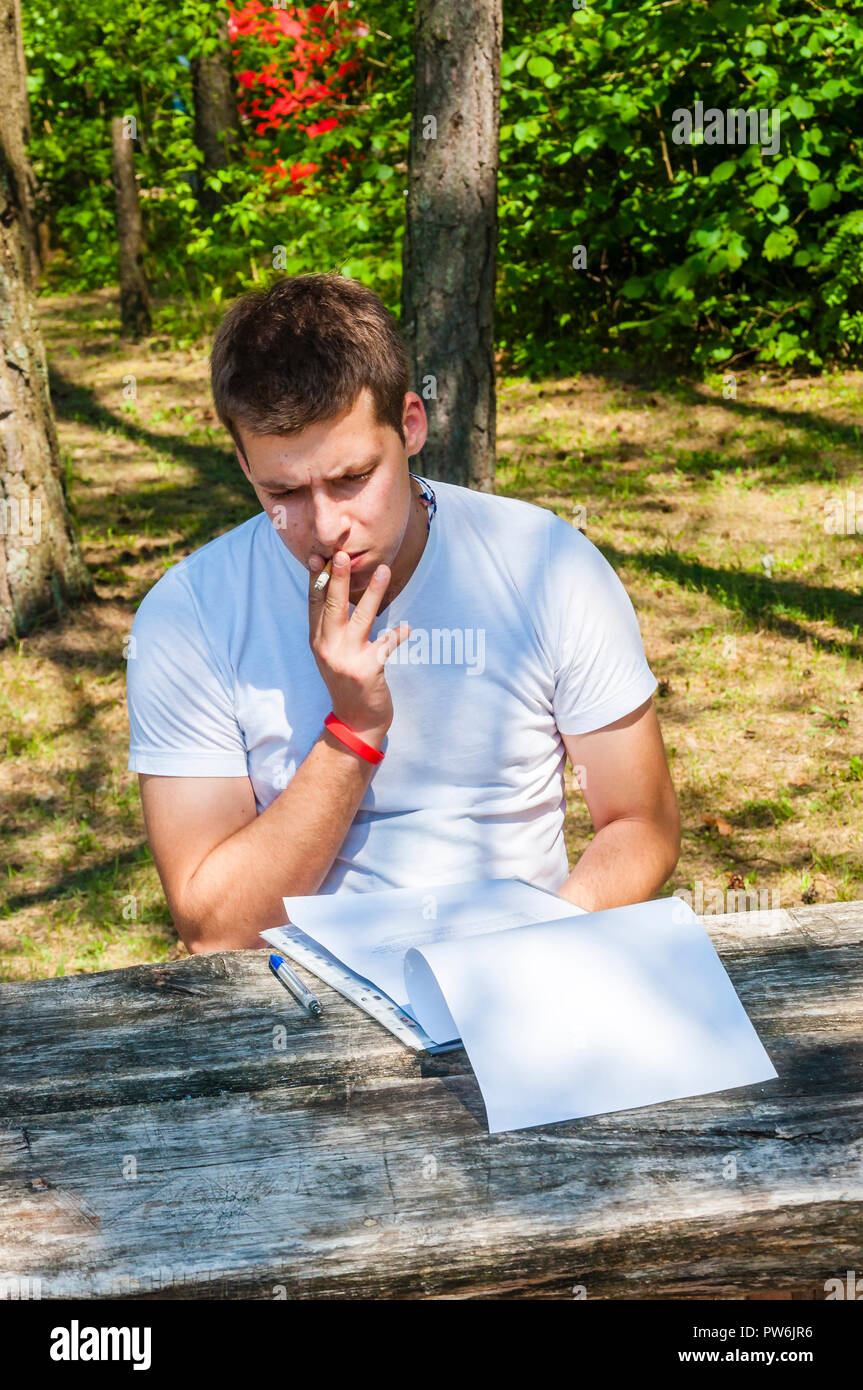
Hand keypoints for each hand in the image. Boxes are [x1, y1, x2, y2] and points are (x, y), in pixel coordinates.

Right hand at [308, 550, 409, 748]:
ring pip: (361, 619)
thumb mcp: (333, 653)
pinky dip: (397, 635)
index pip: (314, 603)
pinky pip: (386, 645)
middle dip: (337, 578)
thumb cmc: (348, 682)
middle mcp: (327, 647)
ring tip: (384, 570)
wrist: (356, 721)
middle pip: (332, 606)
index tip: (320, 554)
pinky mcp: (367, 670)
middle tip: (342, 553)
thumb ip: (334, 627)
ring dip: (372, 593)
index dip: (316, 578)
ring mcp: (346, 659)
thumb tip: (341, 591)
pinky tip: (406, 628)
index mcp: (318, 640)